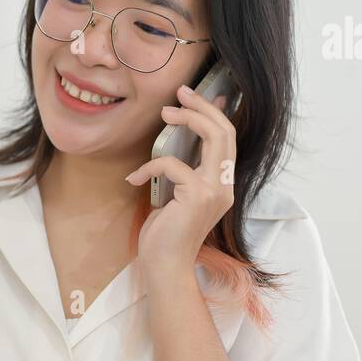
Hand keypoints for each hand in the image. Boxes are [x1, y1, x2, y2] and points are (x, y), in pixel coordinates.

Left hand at [126, 84, 236, 282]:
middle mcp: (224, 185)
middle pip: (225, 131)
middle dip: (203, 106)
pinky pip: (172, 164)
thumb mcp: (176, 195)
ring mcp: (215, 190)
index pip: (227, 139)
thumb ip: (183, 170)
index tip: (195, 96)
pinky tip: (134, 178)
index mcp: (222, 184)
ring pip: (213, 137)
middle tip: (180, 93)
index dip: (214, 112)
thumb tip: (179, 141)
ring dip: (187, 119)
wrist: (165, 267)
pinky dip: (149, 166)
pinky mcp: (197, 196)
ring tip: (165, 113)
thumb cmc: (166, 234)